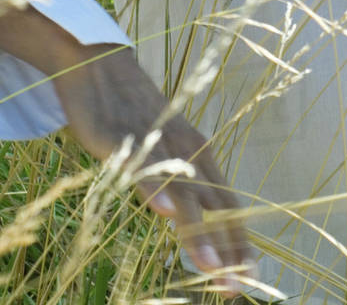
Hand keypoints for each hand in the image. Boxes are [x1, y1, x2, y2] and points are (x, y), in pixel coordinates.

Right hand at [0, 0, 253, 296]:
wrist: (98, 65)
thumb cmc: (133, 114)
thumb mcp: (162, 150)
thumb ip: (179, 183)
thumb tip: (191, 223)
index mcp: (199, 154)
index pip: (226, 205)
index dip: (237, 243)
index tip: (248, 282)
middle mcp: (185, 149)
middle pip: (212, 203)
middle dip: (225, 247)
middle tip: (236, 288)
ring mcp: (156, 143)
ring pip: (182, 190)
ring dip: (196, 229)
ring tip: (208, 266)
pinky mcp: (123, 139)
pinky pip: (141, 165)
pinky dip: (154, 187)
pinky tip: (162, 211)